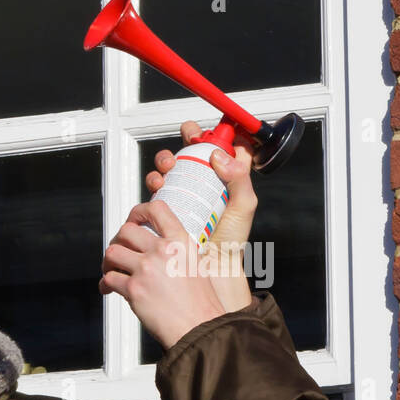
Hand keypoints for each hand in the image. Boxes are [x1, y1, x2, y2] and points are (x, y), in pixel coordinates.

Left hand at [100, 199, 228, 350]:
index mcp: (181, 242)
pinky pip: (109, 278)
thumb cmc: (202, 304)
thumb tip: (160, 246)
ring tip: (112, 269)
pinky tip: (109, 288)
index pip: (156, 209)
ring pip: (112, 252)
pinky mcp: (133, 289)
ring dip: (109, 261)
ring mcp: (146, 269)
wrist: (200, 329)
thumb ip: (179, 252)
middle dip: (119, 240)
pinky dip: (106, 284)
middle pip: (127, 230)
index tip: (134, 218)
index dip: (140, 211)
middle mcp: (162, 251)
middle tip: (120, 250)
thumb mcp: (199, 266)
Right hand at [146, 121, 258, 312]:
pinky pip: (158, 184)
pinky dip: (155, 179)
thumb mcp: (244, 206)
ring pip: (173, 162)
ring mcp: (186, 190)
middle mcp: (206, 180)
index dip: (219, 131)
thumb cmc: (231, 241)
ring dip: (167, 157)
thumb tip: (218, 156)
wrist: (209, 267)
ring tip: (168, 167)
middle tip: (188, 143)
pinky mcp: (169, 203)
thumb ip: (240, 177)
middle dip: (188, 138)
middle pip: (194, 147)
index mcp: (229, 176)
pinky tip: (159, 185)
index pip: (225, 143)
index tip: (212, 132)